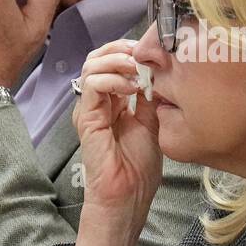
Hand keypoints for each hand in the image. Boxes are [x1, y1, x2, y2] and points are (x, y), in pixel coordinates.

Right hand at [70, 40, 162, 245]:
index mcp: (114, 101)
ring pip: (92, 66)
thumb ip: (151, 98)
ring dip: (117, 60)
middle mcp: (98, 102)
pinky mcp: (86, 119)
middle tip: (143, 53)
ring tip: (138, 68)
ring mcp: (90, 109)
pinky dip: (111, 79)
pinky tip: (131, 87)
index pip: (113, 61)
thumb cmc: (139, 167)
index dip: (130, 50)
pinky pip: (92, 86)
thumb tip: (159, 72)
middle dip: (122, 49)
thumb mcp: (153, 123)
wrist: (129, 196)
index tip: (153, 50)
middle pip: (98, 58)